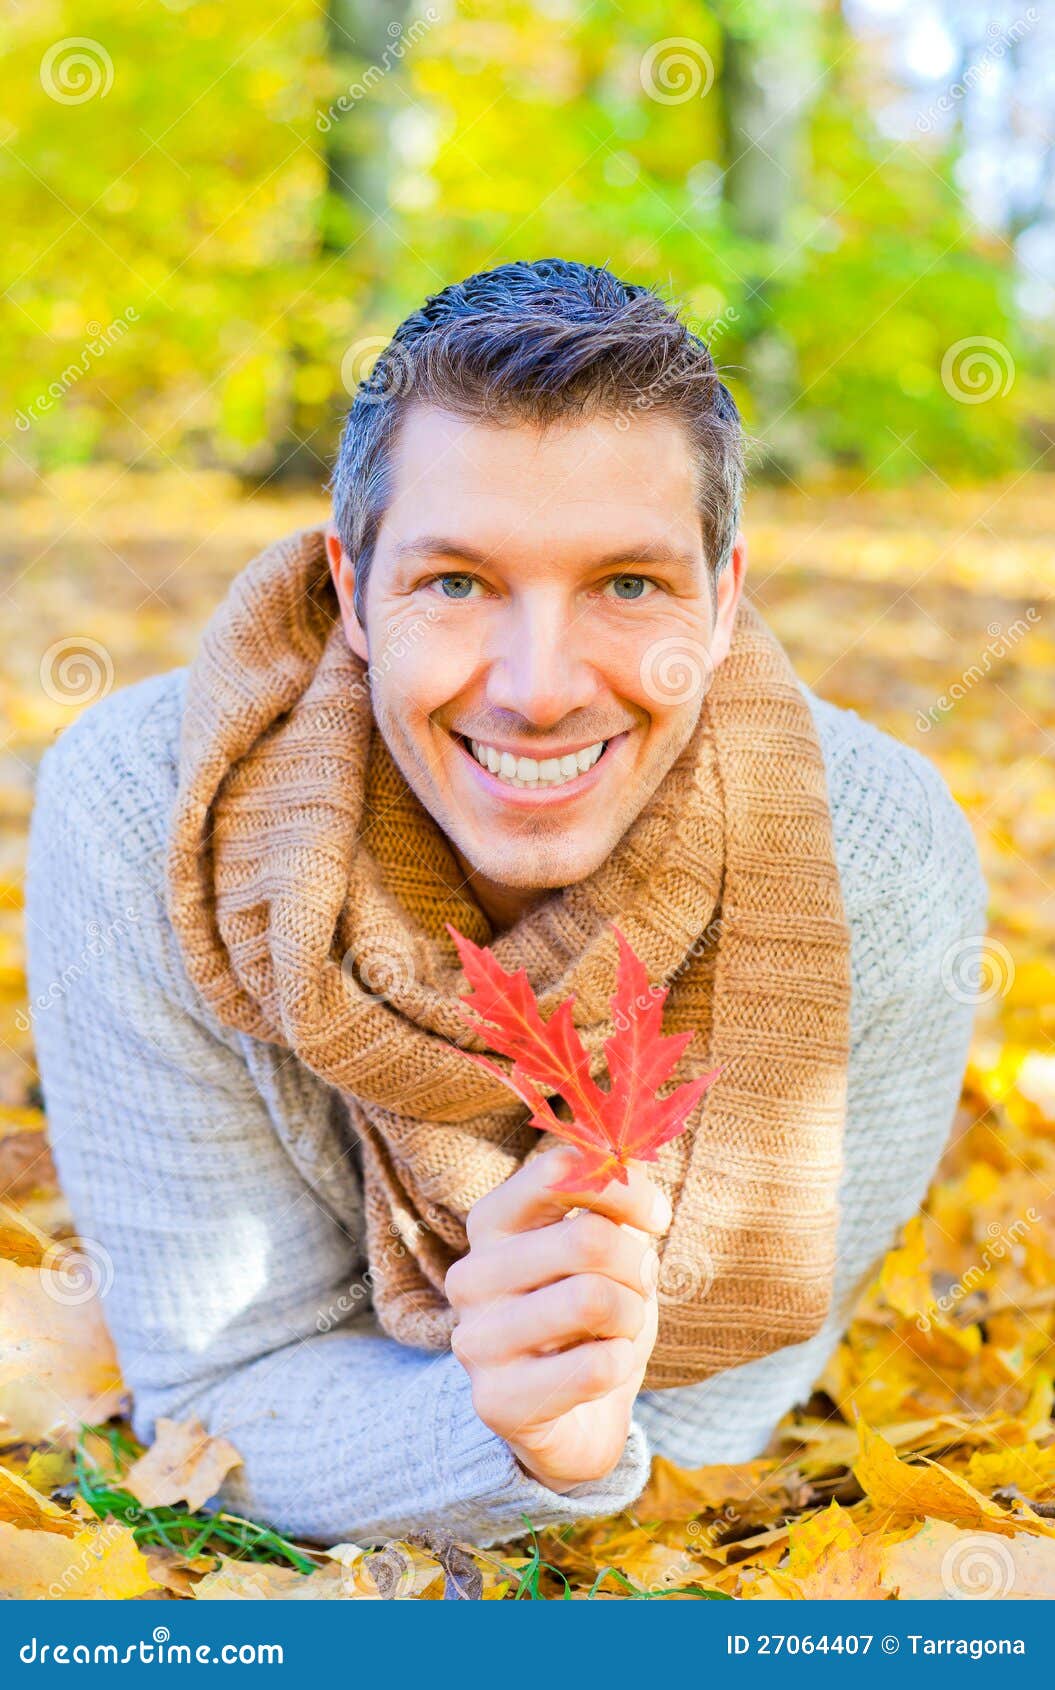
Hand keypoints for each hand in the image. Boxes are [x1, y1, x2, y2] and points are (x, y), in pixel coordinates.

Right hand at [444, 1145, 670, 1492]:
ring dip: (631, 1316)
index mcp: (492, 1224)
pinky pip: (596, 1367)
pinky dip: (622, 1365)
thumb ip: (611, 1199)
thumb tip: (629, 1157)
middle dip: (638, 1265)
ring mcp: (475, 1341)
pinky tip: (604, 1371)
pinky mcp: (495, 1402)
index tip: (656, 1218)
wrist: (573, 1421)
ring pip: (593, 1299)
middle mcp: (471, 1275)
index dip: (625, 1189)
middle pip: (588, 1238)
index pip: (557, 1171)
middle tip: (640, 1286)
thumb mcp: (606, 1249)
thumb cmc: (591, 1319)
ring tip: (619, 1330)